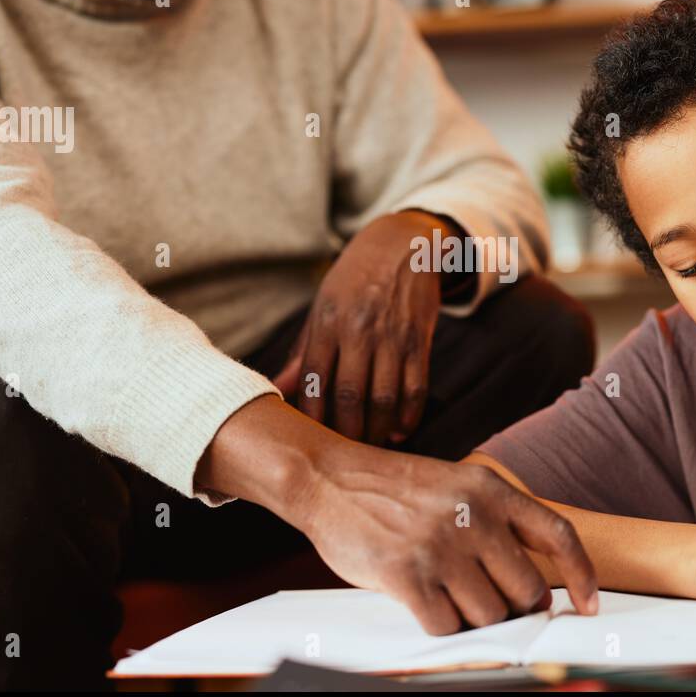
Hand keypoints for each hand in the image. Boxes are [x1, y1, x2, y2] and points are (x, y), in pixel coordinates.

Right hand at [196, 396, 599, 635]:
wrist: (329, 477)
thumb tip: (534, 584)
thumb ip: (495, 520)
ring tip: (448, 594)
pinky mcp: (407, 576)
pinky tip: (425, 604)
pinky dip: (441, 626)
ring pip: (489, 615)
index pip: (558, 536)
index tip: (589, 605)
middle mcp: (473, 516)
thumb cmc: (392, 489)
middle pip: (527, 591)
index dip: (582, 576)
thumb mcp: (455, 484)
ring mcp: (441, 547)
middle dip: (513, 605)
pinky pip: (447, 626)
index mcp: (491, 489)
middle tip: (489, 600)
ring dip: (473, 617)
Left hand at [275, 210, 452, 446]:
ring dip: (378, 430)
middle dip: (347, 433)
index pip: (315, 380)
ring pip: (384, 398)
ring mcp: (392, 335)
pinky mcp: (420, 338)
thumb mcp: (323, 307)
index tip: (313, 440)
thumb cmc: (354, 280)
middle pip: (350, 397)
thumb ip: (303, 353)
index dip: (313, 417)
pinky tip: (400, 429)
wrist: (403, 243)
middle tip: (344, 453)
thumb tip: (275, 391)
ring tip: (372, 446)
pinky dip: (409, 415)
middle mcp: (359, 330)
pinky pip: (416, 387)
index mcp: (328, 322)